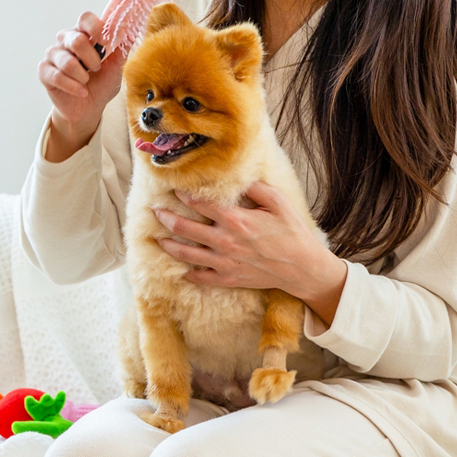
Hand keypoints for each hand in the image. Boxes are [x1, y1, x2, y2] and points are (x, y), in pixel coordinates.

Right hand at [38, 11, 126, 159]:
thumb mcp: (117, 66)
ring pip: (67, 62)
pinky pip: (57, 76)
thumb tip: (131, 30)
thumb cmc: (101, 83)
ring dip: (82, 76)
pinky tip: (81, 92)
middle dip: (92, 58)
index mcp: (84, 33)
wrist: (89, 108)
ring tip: (87, 81)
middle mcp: (66, 40)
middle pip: (76, 40)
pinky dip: (73, 87)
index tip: (106, 43)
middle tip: (97, 68)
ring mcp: (53, 55)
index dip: (96, 28)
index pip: (85, 18)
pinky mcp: (44, 72)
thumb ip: (122, 48)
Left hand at [153, 181, 348, 324]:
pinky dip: (187, 273)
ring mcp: (224, 263)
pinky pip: (200, 277)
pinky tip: (180, 270)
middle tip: (155, 212)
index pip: (201, 205)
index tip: (174, 190)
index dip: (184, 196)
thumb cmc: (292, 232)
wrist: (302, 268)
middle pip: (185, 229)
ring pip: (186, 254)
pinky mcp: (228, 279)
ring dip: (168, 245)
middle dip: (166, 219)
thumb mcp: (277, 201)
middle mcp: (225, 242)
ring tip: (157, 240)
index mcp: (235, 220)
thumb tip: (237, 177)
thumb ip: (254, 187)